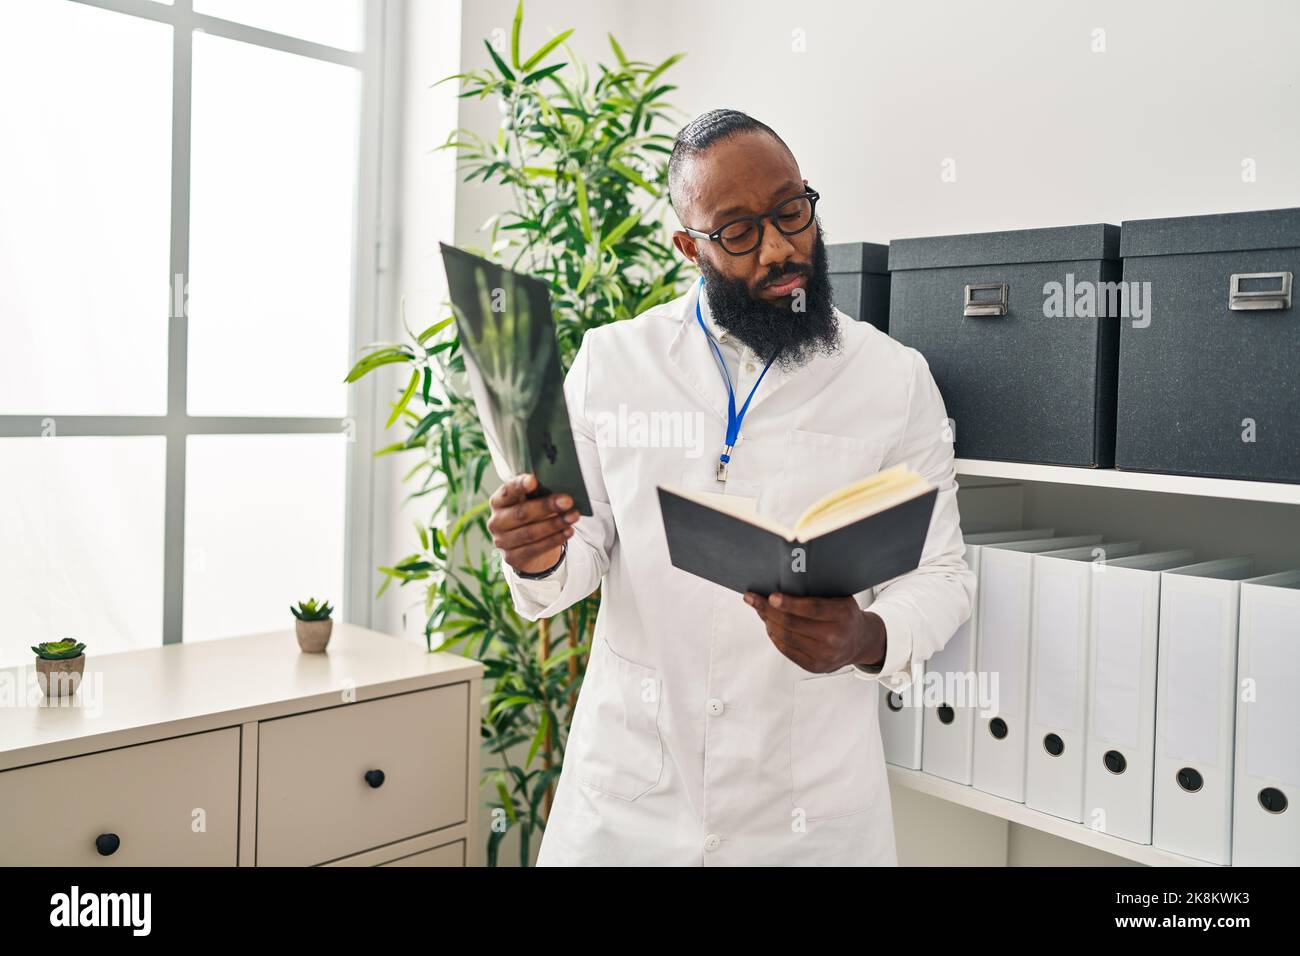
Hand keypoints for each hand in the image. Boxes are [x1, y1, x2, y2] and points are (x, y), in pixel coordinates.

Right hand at [488, 473, 579, 573]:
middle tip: (567, 500)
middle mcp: (496, 521)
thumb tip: (559, 487)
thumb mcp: (531, 500)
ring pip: (530, 533)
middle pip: (521, 513)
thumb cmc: (531, 513)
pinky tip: (568, 532)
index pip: (507, 491)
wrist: (525, 544)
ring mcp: (501, 541)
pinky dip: (554, 540)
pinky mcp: (512, 557)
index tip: (533, 480)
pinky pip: (535, 548)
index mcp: (498, 501)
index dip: (519, 486)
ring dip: (555, 524)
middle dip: (546, 506)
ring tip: (573, 516)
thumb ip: (538, 493)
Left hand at [742, 592, 885, 673]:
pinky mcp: (814, 665)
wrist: (859, 641)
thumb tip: (785, 581)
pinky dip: (774, 636)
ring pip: (786, 637)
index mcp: (842, 616)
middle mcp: (834, 637)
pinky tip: (770, 625)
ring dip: (768, 622)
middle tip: (753, 599)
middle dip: (768, 610)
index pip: (811, 609)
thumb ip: (819, 591)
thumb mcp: (841, 598)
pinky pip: (787, 650)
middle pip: (793, 624)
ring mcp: (824, 654)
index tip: (771, 597)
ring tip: (759, 610)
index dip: (789, 603)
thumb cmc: (845, 615)